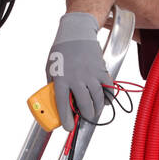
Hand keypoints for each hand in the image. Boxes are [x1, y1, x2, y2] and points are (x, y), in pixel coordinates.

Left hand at [47, 12, 110, 130]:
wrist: (76, 31)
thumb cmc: (61, 50)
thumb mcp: (50, 67)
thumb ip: (53, 84)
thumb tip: (58, 100)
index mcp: (61, 78)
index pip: (63, 104)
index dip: (66, 118)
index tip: (68, 127)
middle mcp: (76, 77)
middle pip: (85, 104)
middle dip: (86, 116)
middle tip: (85, 118)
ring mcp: (90, 73)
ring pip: (98, 98)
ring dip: (97, 108)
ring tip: (94, 111)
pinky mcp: (101, 69)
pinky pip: (108, 87)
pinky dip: (108, 96)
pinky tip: (105, 101)